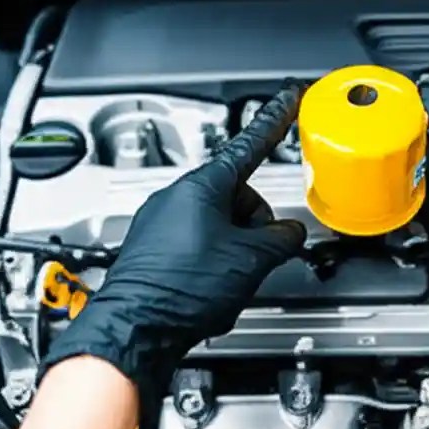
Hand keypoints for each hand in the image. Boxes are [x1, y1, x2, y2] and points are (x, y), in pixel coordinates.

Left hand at [42, 87, 307, 402]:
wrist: (139, 328)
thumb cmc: (183, 288)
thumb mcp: (251, 260)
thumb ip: (280, 239)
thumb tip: (290, 233)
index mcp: (202, 187)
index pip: (249, 144)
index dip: (275, 122)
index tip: (288, 100)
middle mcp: (176, 198)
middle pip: (237, 195)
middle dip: (255, 223)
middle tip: (260, 253)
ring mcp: (161, 223)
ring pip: (218, 222)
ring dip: (235, 246)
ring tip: (232, 277)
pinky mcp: (154, 250)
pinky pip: (197, 244)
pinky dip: (214, 261)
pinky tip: (214, 287)